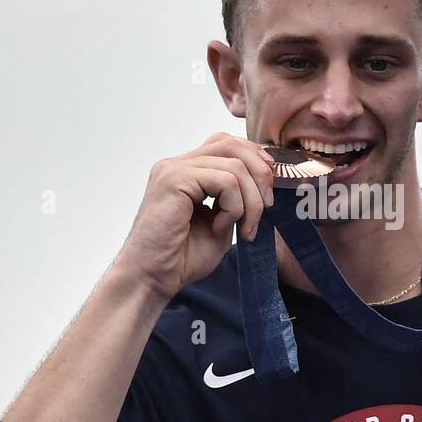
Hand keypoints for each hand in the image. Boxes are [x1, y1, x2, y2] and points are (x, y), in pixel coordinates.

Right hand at [114, 133, 275, 300]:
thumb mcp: (222, 221)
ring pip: (235, 165)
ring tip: (243, 228)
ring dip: (250, 200)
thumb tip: (266, 181)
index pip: (228, 144)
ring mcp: (174, 169)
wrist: (154, 277)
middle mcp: (178, 164)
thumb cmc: (182, 257)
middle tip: (265, 210)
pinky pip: (226, 181)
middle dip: (261, 176)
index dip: (255, 161)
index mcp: (188, 170)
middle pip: (233, 145)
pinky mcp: (175, 179)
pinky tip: (220, 227)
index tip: (267, 194)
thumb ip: (238, 198)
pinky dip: (234, 207)